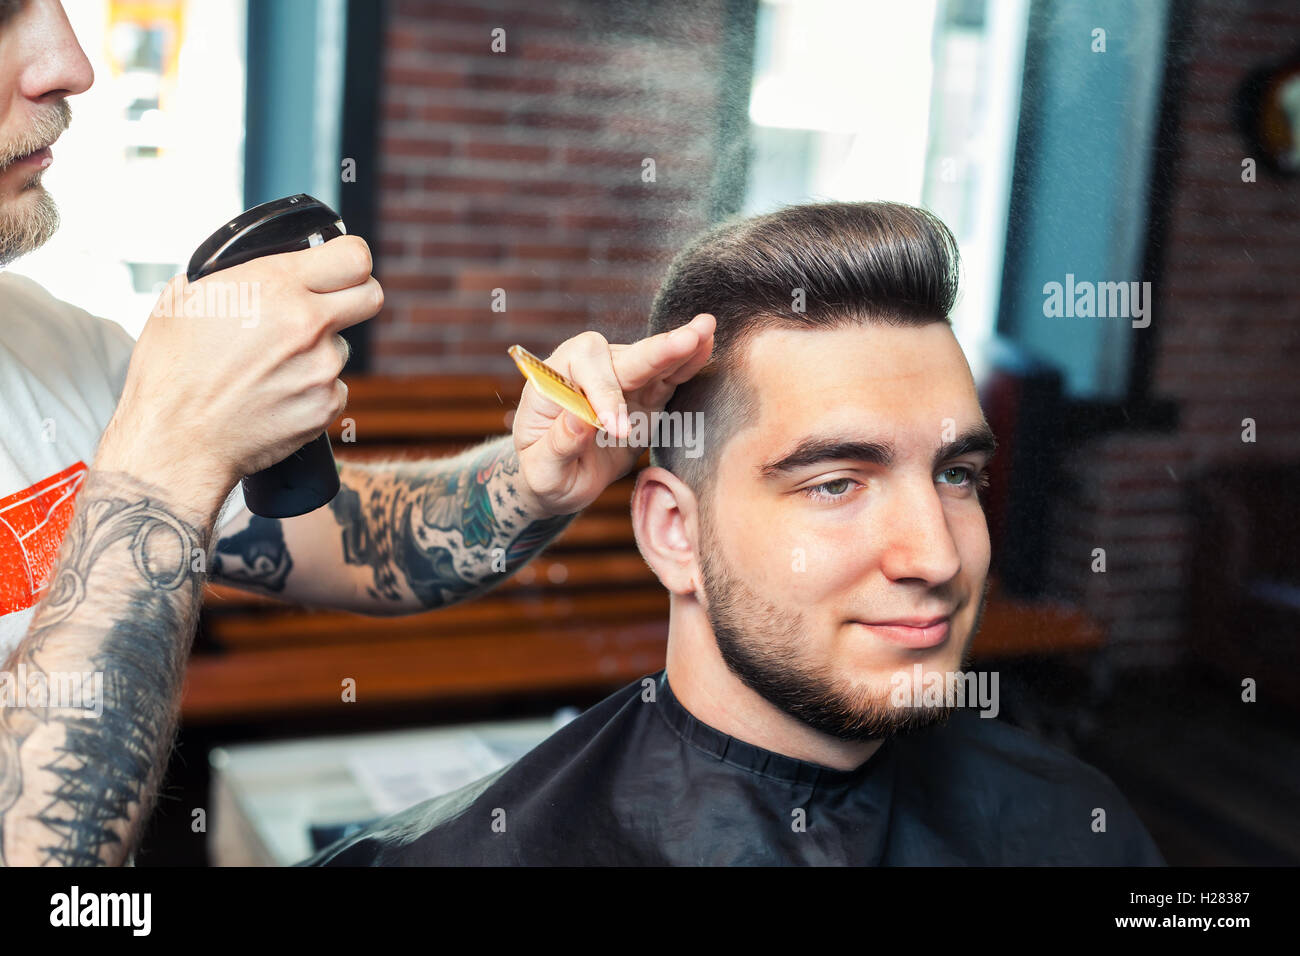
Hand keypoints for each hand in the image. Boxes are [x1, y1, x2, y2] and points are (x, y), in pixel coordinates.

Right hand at [99, 236, 382, 510]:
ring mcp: (323, 367)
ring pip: (343, 346)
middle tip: (328, 308)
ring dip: (319, 352)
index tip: (341, 269)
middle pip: (370, 296)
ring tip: (272, 367)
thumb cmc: (172, 371)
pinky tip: (276, 395)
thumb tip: (254, 269)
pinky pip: (335, 387)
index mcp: (276, 285)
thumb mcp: (187, 297)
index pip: (355, 256)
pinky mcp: (327, 405)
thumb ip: (237, 276)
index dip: (350, 261)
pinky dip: (313, 390)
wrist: (175, 439)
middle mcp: (308, 323)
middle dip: (354, 297)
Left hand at [513, 314, 714, 516]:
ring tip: (706, 330)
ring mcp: (619, 381)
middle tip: (688, 340)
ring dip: (678, 349)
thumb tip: (579, 420)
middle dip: (655, 351)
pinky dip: (687, 366)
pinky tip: (707, 348)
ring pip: (649, 362)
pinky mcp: (645, 396)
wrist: (560, 479)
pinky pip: (667, 378)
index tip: (617, 430)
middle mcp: (587, 371)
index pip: (584, 369)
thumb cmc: (543, 473)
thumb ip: (558, 445)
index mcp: (554, 380)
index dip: (605, 394)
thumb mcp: (541, 471)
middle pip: (622, 355)